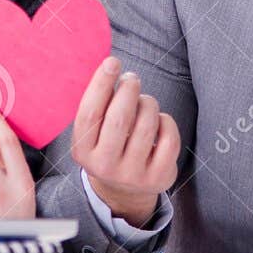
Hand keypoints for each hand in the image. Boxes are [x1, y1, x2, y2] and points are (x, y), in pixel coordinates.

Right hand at [71, 56, 178, 226]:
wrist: (124, 190)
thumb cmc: (109, 145)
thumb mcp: (94, 132)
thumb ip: (99, 105)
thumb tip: (111, 66)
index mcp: (83, 152)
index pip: (89, 114)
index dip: (100, 84)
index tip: (112, 61)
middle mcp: (105, 167)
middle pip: (119, 119)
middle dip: (128, 89)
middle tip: (132, 78)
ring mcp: (133, 175)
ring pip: (147, 124)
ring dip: (148, 103)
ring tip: (144, 101)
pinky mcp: (159, 177)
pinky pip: (169, 137)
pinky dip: (166, 121)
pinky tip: (158, 121)